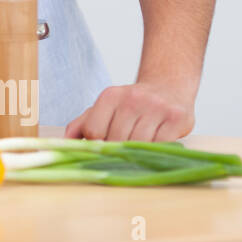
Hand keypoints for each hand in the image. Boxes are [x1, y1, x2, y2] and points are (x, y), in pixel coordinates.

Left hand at [64, 81, 194, 141]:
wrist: (168, 86)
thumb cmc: (132, 104)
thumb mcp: (105, 108)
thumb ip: (82, 124)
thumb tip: (64, 144)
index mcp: (110, 96)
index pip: (94, 131)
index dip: (97, 146)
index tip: (103, 150)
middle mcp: (132, 98)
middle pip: (116, 140)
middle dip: (117, 151)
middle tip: (123, 154)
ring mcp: (156, 107)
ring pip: (139, 144)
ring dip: (137, 153)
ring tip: (139, 150)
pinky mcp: (177, 117)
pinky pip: (162, 145)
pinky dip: (156, 151)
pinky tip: (155, 145)